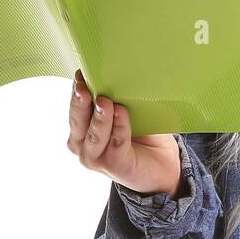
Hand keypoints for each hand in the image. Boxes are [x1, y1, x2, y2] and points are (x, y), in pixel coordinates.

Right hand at [67, 69, 183, 196]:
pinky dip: (120, 127)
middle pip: (78, 121)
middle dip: (80, 102)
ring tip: (104, 100)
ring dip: (100, 117)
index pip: (76, 108)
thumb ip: (120, 98)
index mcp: (82, 129)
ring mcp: (96, 157)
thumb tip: (122, 72)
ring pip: (94, 135)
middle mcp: (83, 144)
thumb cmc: (143, 136)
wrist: (163, 166)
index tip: (81, 73)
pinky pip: (116, 143)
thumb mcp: (129, 112)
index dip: (76, 91)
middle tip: (83, 86)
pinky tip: (121, 112)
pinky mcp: (114, 165)